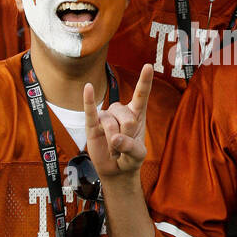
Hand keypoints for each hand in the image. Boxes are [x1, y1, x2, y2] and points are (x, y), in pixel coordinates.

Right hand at [84, 64, 152, 180]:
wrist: (116, 170)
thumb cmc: (130, 158)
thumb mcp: (137, 155)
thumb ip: (130, 147)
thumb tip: (115, 138)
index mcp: (137, 114)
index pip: (141, 95)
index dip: (144, 81)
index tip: (148, 66)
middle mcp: (120, 111)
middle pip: (125, 116)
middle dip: (126, 134)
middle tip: (124, 148)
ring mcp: (105, 117)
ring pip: (109, 122)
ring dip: (112, 140)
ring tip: (114, 151)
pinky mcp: (91, 125)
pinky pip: (89, 111)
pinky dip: (88, 100)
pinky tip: (88, 88)